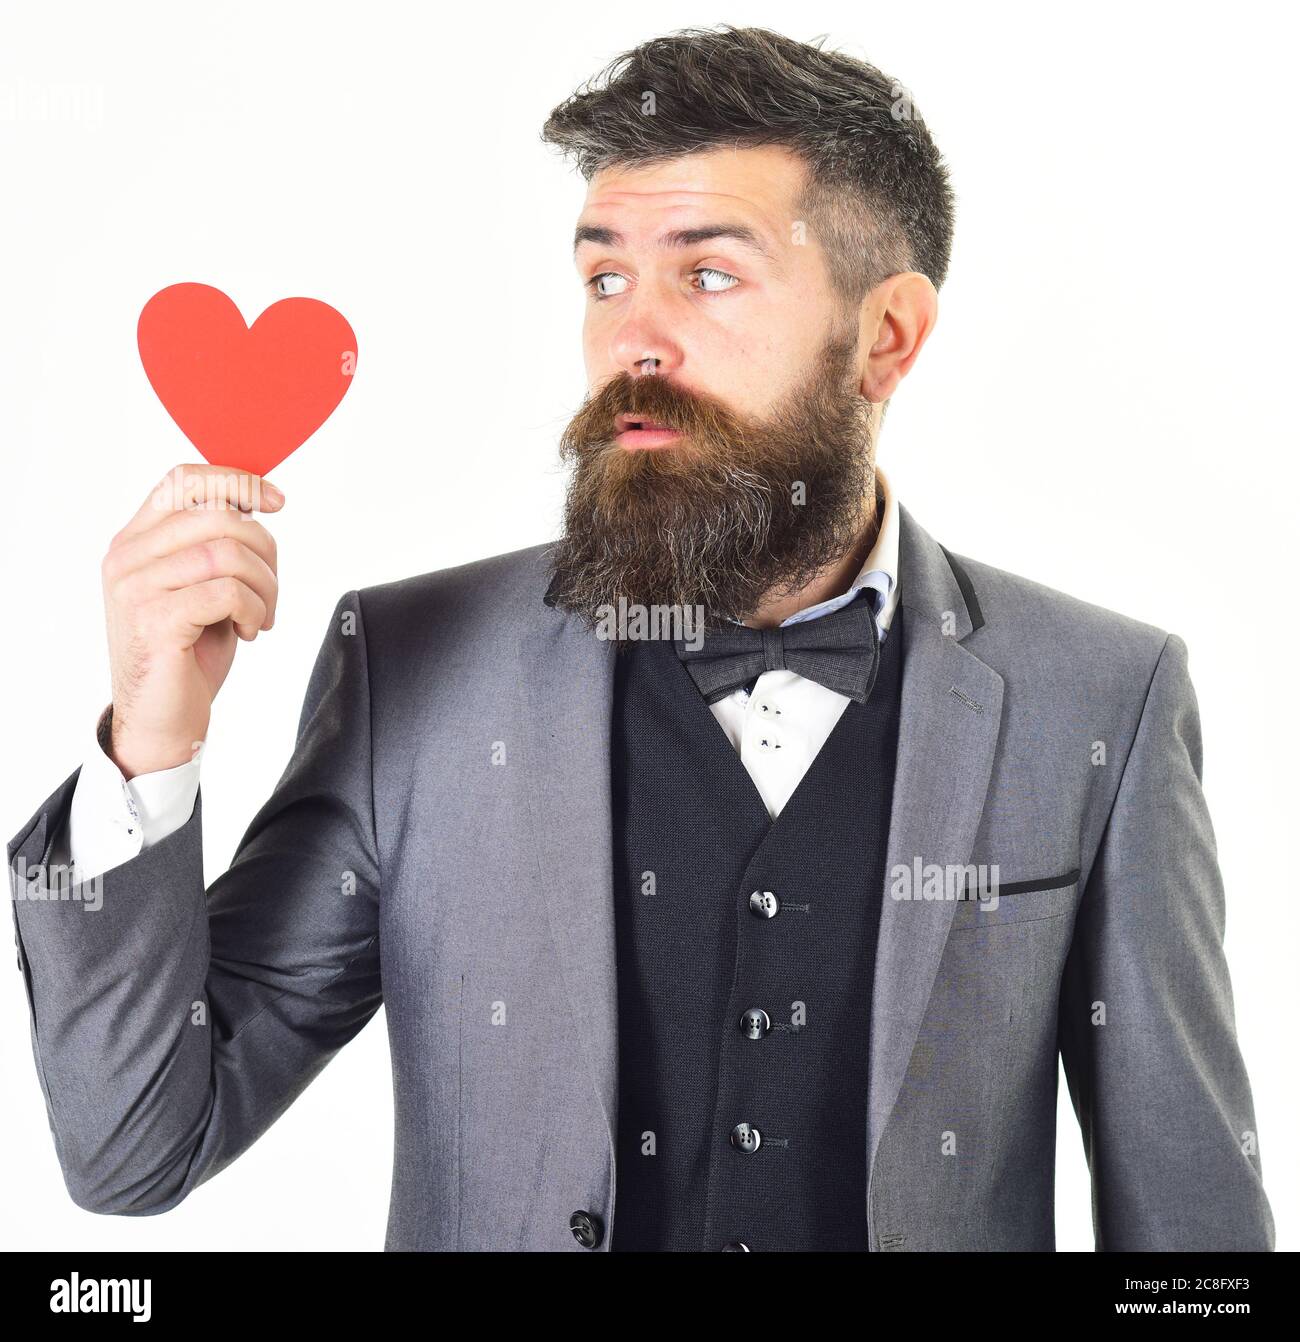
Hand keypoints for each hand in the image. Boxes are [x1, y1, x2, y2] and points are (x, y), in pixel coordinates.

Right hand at [101, 464, 282, 778]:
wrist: (162, 720)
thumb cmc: (188, 653)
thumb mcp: (203, 586)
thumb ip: (214, 543)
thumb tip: (255, 498)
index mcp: (136, 541)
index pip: (184, 480)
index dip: (237, 481)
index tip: (276, 501)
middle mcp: (127, 558)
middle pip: (218, 516)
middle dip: (266, 551)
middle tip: (271, 590)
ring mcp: (135, 589)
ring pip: (227, 553)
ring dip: (265, 586)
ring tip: (262, 615)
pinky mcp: (153, 621)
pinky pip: (226, 592)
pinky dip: (254, 610)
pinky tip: (249, 630)